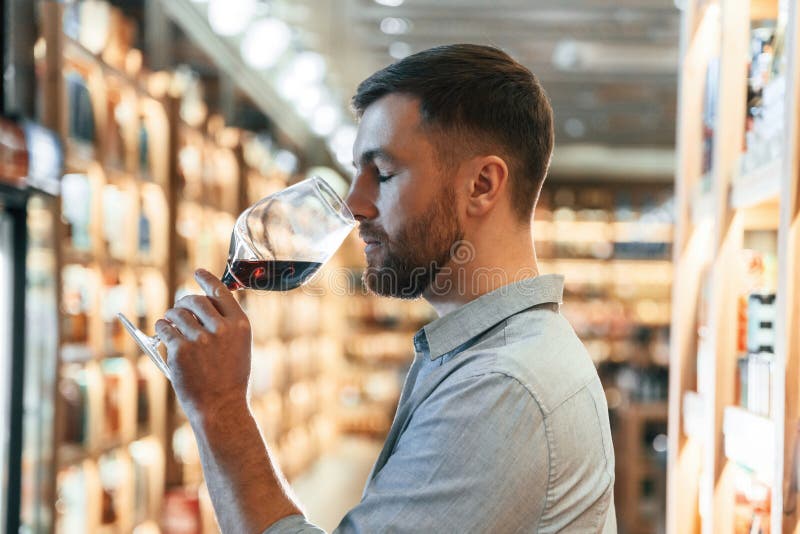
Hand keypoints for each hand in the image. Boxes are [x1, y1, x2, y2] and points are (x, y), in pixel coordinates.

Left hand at [156, 269, 251, 421]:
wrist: (221, 408)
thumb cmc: (230, 381)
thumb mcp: (239, 347)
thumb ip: (225, 325)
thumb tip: (201, 306)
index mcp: (240, 325)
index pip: (221, 291)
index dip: (207, 279)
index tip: (197, 272)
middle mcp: (222, 328)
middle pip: (196, 300)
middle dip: (184, 301)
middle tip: (178, 308)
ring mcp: (200, 339)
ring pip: (177, 312)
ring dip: (170, 315)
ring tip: (169, 322)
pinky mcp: (181, 350)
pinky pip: (165, 328)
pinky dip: (162, 328)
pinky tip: (163, 333)